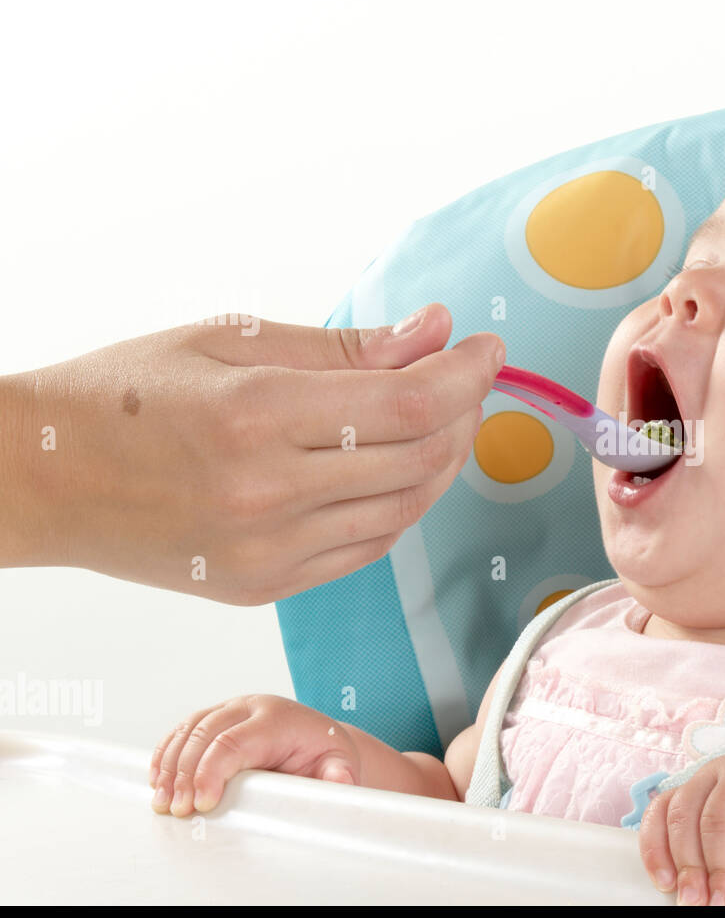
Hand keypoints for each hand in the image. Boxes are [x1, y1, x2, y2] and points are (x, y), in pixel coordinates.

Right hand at [1, 303, 503, 603]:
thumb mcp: (230, 340)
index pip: (409, 402)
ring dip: (441, 461)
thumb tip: (435, 330)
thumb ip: (344, 344)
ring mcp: (269, 552)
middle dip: (464, 413)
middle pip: (421, 459)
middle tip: (465, 379)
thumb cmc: (126, 395)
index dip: (466, 374)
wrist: (39, 479)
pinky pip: (368, 548)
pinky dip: (399, 505)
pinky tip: (395, 468)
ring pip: (406, 509)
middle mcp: (269, 493)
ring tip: (436, 419)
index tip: (486, 349)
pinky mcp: (266, 587)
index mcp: (257, 415)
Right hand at [149, 694, 360, 815]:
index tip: (202, 803)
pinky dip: (167, 754)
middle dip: (186, 774)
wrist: (319, 737)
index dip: (212, 771)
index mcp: (276, 719)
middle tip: (178, 810)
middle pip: (204, 734)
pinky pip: (182, 730)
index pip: (234, 741)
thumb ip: (338, 775)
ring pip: (189, 730)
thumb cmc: (325, 753)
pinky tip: (158, 779)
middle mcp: (250, 708)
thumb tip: (339, 783)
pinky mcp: (215, 717)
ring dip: (170, 766)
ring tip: (163, 802)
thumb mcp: (338, 764)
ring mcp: (229, 709)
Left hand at [637, 749, 724, 905]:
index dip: (657, 849)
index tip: (665, 885)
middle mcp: (721, 773)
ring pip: (718, 820)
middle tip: (698, 903)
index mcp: (703, 785)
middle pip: (688, 819)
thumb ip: (716, 851)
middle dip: (690, 867)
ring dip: (720, 869)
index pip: (665, 811)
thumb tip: (690, 893)